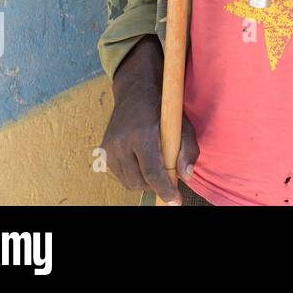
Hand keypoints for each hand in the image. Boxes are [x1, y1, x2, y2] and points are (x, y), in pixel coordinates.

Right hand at [100, 35, 198, 204]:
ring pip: (128, 181)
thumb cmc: (163, 108)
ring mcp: (109, 147)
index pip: (152, 172)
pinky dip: (133, 174)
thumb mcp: (183, 124)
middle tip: (169, 178)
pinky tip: (142, 161)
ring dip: (144, 181)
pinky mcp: (103, 151)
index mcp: (142, 134)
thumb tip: (187, 177)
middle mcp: (121, 142)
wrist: (135, 91)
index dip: (165, 189)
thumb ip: (188, 150)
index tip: (175, 201)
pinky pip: (120, 175)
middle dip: (156, 186)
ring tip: (155, 166)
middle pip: (139, 181)